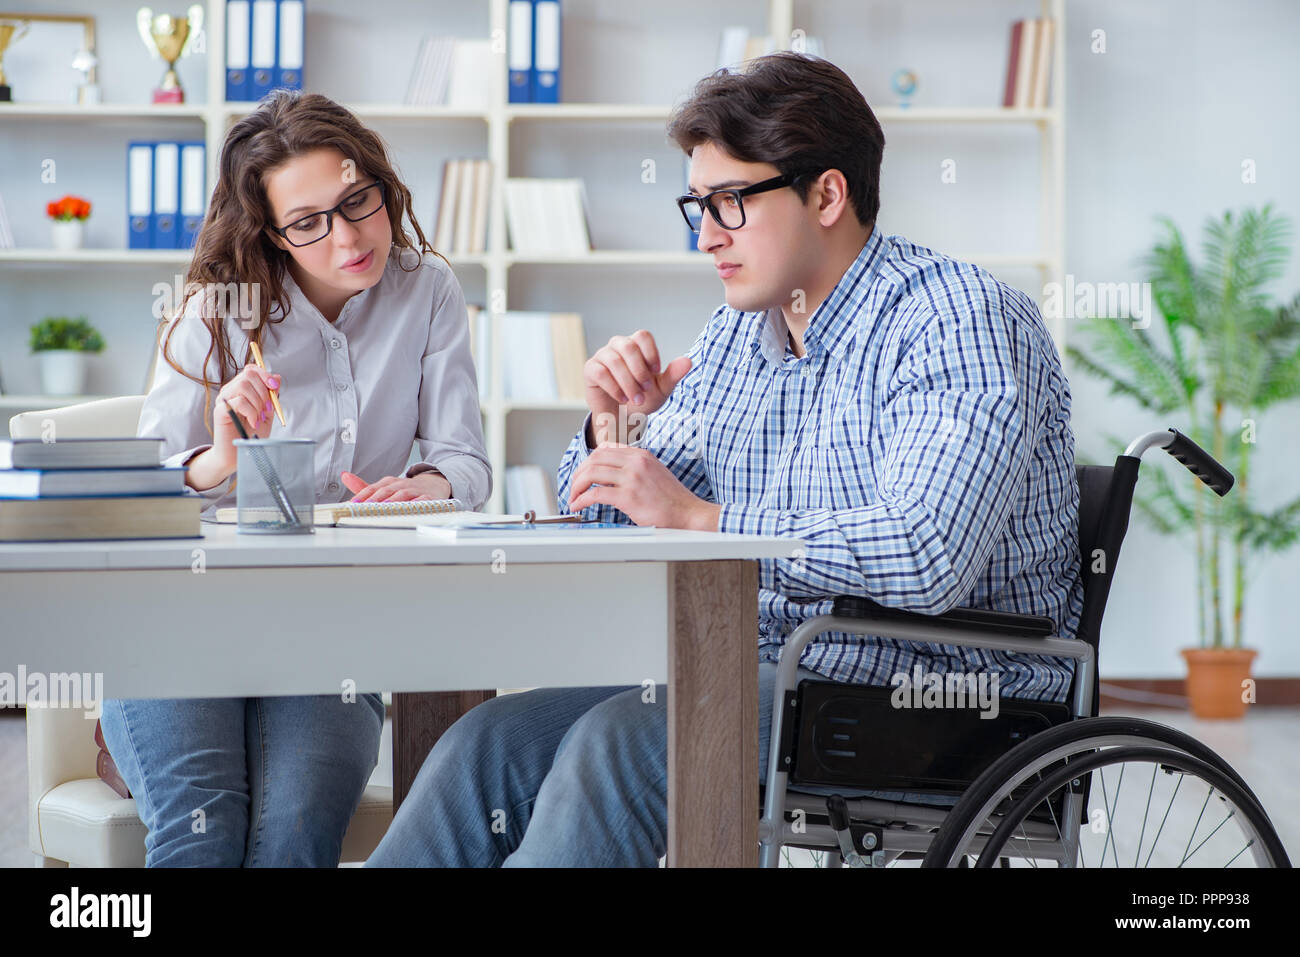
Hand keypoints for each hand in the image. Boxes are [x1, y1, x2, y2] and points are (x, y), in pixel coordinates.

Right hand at [212, 364, 281, 469]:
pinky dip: (252, 412)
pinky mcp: (220, 410)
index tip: (274, 386)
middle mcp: (230, 391)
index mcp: (241, 389)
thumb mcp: (267, 412)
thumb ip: (271, 395)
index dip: (265, 374)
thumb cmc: (252, 434)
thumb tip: (277, 376)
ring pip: (244, 386)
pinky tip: (253, 422)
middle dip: (264, 392)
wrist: (240, 454)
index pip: (251, 370)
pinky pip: (239, 401)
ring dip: (258, 403)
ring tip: (259, 418)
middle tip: (268, 409)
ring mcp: (223, 400)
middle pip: (248, 375)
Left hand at [340, 469, 452, 503]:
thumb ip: (364, 486)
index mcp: (389, 482)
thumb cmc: (405, 490)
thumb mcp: (385, 487)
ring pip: (402, 494)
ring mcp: (414, 490)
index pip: (373, 488)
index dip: (362, 495)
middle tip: (364, 507)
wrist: (432, 485)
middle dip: (375, 499)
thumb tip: (344, 476)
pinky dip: (416, 503)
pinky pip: (422, 499)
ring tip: (384, 507)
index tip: (352, 503)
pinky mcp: (428, 497)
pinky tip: (411, 507)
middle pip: (386, 491)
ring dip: (393, 500)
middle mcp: (401, 484)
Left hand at [567, 444, 719, 530]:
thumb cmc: (672, 499)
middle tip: (574, 487)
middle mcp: (636, 462)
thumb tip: (611, 473)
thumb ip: (634, 468)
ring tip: (573, 497)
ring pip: (591, 473)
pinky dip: (582, 500)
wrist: (688, 513)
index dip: (588, 462)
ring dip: (576, 486)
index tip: (583, 473)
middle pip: (594, 459)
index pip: (605, 449)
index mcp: (641, 455)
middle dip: (579, 473)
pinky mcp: (628, 496)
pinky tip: (578, 506)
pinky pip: (595, 494)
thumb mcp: (654, 472)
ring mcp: (632, 478)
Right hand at [584, 330, 691, 427]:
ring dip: (628, 382)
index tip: (656, 372)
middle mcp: (618, 346)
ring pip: (613, 360)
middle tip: (646, 389)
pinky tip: (622, 399)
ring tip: (635, 399)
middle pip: (627, 346)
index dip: (650, 353)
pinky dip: (613, 387)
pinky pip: (600, 373)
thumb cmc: (642, 398)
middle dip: (639, 370)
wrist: (623, 417)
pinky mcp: (590, 370)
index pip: (643, 336)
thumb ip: (673, 374)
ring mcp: (602, 356)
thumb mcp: (661, 389)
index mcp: (636, 345)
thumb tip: (688, 361)